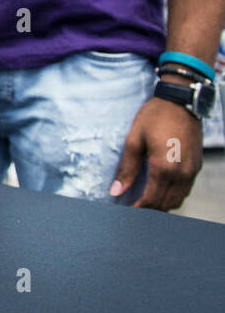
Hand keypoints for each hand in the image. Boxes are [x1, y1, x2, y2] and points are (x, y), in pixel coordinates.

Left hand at [110, 93, 202, 209]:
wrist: (180, 102)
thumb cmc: (154, 118)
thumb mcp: (134, 140)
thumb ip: (126, 168)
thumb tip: (116, 190)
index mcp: (163, 168)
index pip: (151, 200)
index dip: (138, 208)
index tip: (127, 210)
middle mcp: (181, 173)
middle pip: (165, 204)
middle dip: (149, 209)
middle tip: (134, 206)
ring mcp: (192, 171)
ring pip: (178, 199)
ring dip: (162, 204)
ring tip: (146, 200)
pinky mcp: (197, 166)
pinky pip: (186, 190)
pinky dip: (173, 195)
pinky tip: (161, 190)